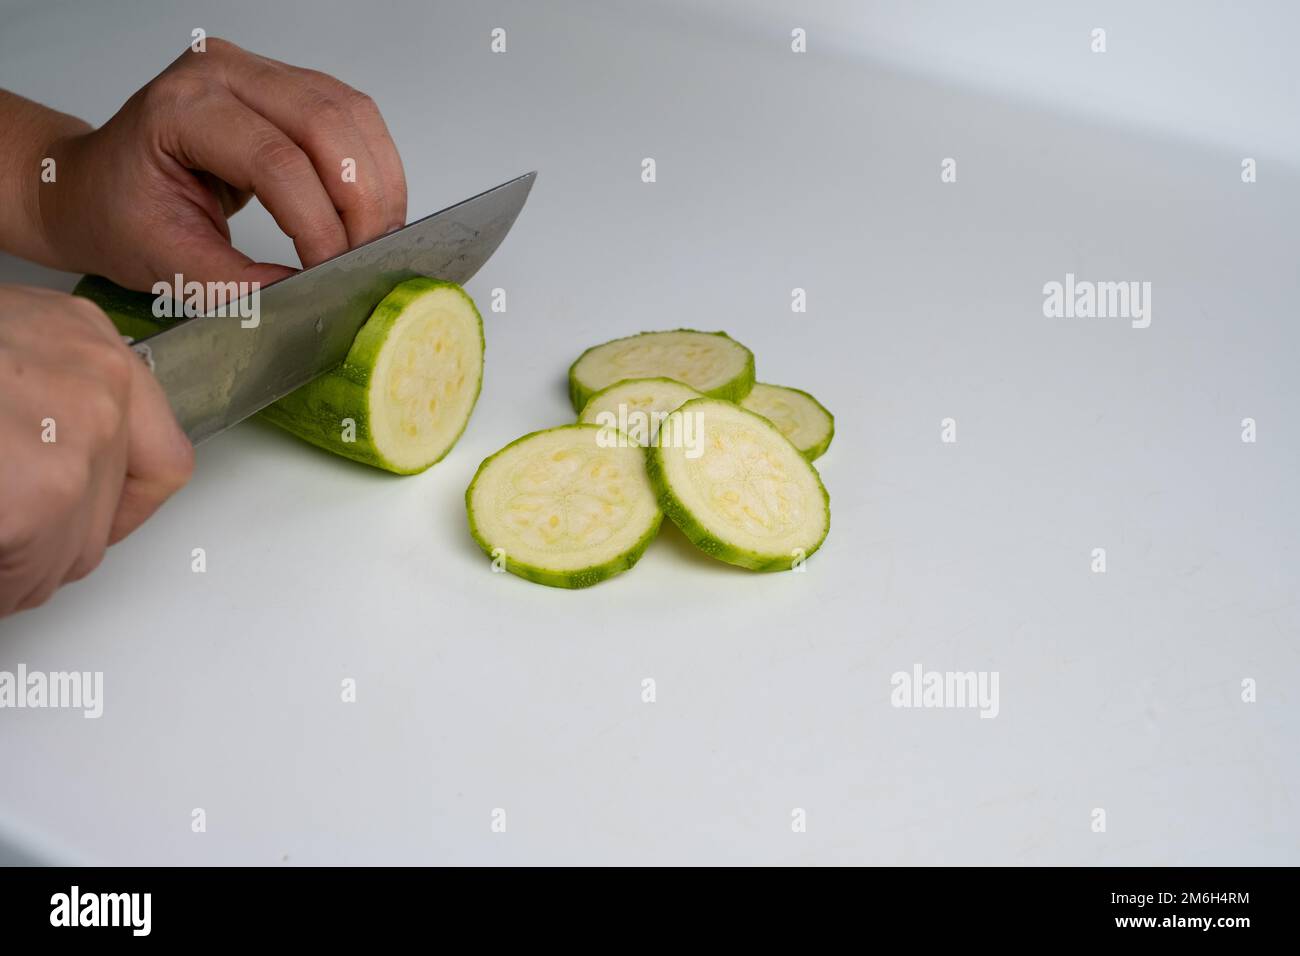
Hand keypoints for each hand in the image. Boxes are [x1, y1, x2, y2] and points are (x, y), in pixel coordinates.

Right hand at [0, 285, 193, 616]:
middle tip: (5, 544)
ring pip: (66, 558)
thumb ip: (44, 403)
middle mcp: (102, 386)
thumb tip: (54, 474)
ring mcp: (75, 440)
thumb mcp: (3, 349)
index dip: (115, 511)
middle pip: (106, 521)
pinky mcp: (37, 498)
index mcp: (91, 344)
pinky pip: (22, 575)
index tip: (73, 528)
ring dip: (14, 570)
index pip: (159, 462)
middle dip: (45, 549)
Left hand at [35, 36, 406, 290]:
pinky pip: (354, 117)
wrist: (99, 185)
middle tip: (365, 258)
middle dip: (360, 203)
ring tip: (373, 238)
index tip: (332, 273)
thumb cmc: (120, 215)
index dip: (318, 223)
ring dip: (377, 183)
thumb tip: (307, 297)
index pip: (276, 161)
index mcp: (180, 109)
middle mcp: (222, 73)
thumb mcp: (170, 264)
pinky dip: (374, 168)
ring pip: (351, 116)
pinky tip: (369, 210)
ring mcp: (259, 71)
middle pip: (326, 126)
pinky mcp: (289, 85)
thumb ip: (239, 285)